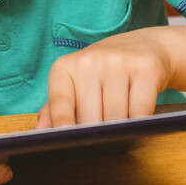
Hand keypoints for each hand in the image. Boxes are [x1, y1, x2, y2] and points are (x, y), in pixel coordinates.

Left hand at [34, 30, 172, 127]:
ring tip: (122, 125)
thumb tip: (40, 132)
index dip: (62, 119)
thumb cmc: (103, 73)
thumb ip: (56, 109)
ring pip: (116, 116)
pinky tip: (139, 117)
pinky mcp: (145, 67)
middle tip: (103, 138)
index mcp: (66, 67)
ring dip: (121, 130)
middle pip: (90, 116)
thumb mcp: (76, 85)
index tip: (64, 136)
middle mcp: (90, 60)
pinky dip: (140, 121)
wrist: (143, 47)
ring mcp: (118, 62)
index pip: (60, 99)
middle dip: (97, 134)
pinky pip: (140, 110)